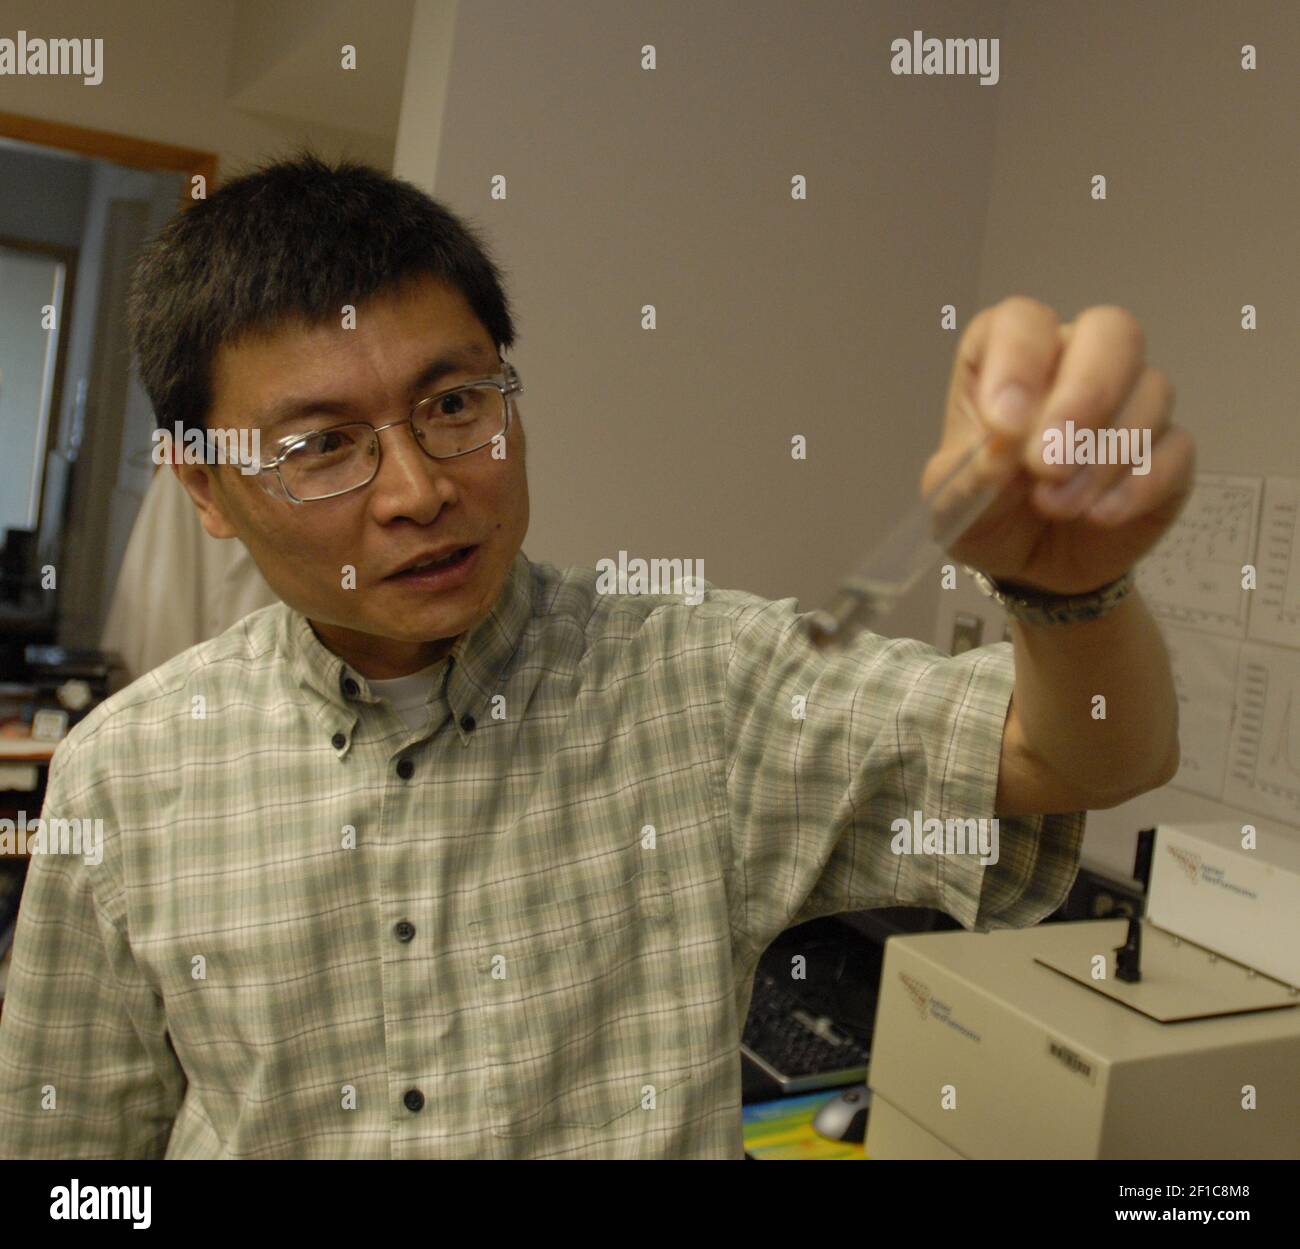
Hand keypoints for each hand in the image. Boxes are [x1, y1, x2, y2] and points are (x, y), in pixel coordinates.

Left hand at [921, 297, 1194, 594]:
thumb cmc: (986, 513)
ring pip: (1150, 391)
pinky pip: (1176, 448)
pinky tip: (1100, 516)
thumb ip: (968, 476)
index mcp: (1010, 358)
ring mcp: (1131, 401)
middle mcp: (1076, 362)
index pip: (1023, 321)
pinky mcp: (1169, 451)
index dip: (1018, 361)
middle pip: (1112, 331)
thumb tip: (1000, 455)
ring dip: (1101, 458)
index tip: (1004, 423)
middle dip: (1084, 396)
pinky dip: (1139, 485)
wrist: (1029, 564)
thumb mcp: (954, 503)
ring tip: (1055, 506)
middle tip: (1048, 463)